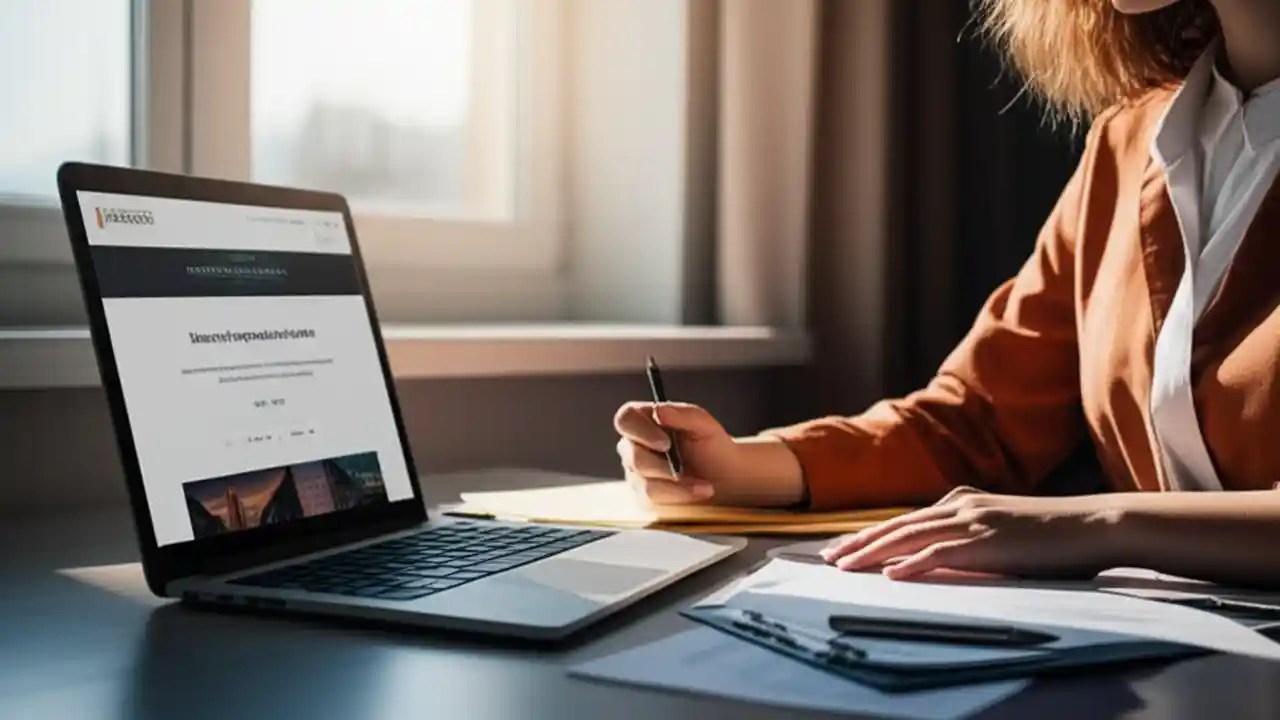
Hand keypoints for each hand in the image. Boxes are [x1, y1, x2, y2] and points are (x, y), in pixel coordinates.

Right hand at [613, 401, 804, 506]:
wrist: (733, 477)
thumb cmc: (719, 447)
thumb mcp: (706, 426)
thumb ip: (684, 414)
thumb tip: (660, 410)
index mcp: (646, 423)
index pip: (625, 418)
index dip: (639, 428)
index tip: (663, 440)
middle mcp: (637, 448)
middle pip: (630, 453)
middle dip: (659, 464)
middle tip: (682, 467)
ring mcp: (640, 474)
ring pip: (643, 481)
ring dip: (674, 486)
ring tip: (704, 487)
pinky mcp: (650, 498)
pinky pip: (654, 500)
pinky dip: (680, 498)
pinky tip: (701, 492)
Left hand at [819, 486, 1121, 579]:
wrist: (1094, 523)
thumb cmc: (1054, 533)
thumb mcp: (1003, 528)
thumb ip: (971, 535)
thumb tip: (941, 554)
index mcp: (963, 501)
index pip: (907, 520)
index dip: (872, 534)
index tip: (845, 547)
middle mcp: (962, 505)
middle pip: (898, 525)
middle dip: (860, 542)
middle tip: (829, 558)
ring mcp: (974, 521)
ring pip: (910, 537)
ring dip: (873, 552)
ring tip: (845, 566)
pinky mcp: (989, 541)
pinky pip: (942, 553)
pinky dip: (913, 564)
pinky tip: (891, 575)